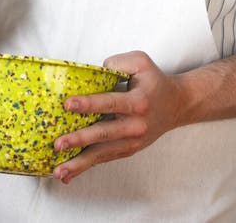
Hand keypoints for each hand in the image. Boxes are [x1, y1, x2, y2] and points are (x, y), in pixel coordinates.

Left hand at [52, 50, 184, 183]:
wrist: (176, 105)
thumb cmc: (154, 81)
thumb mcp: (141, 62)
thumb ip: (117, 63)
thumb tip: (93, 74)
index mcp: (138, 101)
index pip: (110, 102)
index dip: (88, 103)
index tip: (68, 104)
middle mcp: (135, 125)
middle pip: (103, 133)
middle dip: (79, 139)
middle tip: (58, 143)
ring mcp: (132, 142)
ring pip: (102, 154)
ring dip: (79, 163)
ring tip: (58, 171)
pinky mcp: (128, 151)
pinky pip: (105, 159)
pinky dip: (86, 167)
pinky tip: (69, 174)